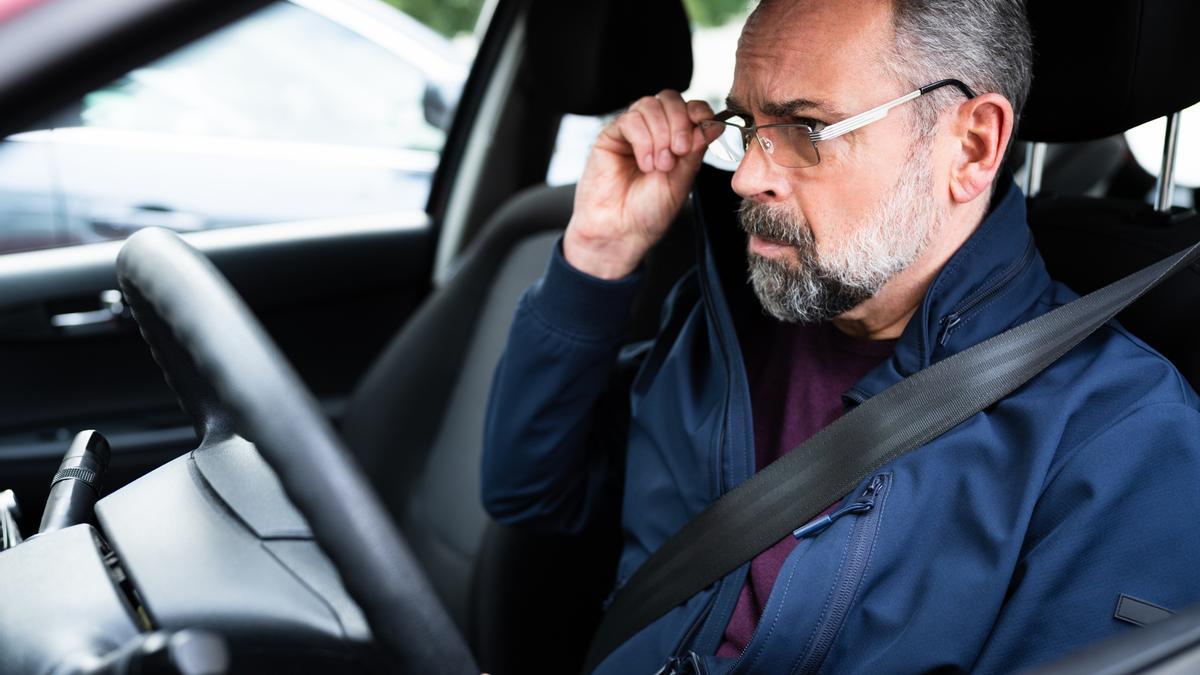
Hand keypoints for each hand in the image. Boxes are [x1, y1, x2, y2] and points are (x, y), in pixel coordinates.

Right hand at [563, 90, 720, 278]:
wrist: (621, 230)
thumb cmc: (649, 211)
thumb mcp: (682, 180)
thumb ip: (695, 151)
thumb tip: (714, 124)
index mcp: (676, 139)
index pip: (690, 108)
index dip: (699, 110)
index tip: (705, 125)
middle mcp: (654, 131)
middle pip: (670, 99)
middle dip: (679, 122)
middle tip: (679, 152)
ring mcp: (633, 132)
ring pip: (650, 105)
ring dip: (660, 134)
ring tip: (659, 165)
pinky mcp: (611, 136)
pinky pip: (630, 120)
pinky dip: (642, 141)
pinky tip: (644, 164)